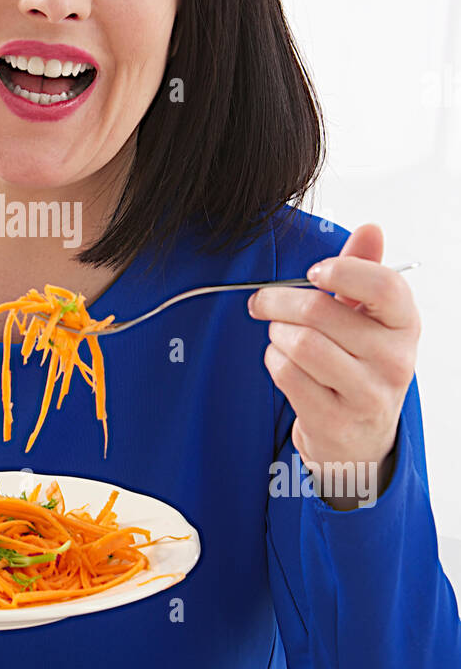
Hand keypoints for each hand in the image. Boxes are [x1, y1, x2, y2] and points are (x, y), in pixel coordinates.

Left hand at [248, 224, 420, 507]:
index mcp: (406, 325)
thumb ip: (364, 270)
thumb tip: (370, 229)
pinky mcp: (334, 420)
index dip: (343, 270)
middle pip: (320, 311)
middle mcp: (394, 360)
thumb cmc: (360, 365)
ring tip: (279, 334)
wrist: (359, 439)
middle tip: (263, 301)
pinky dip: (273, 360)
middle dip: (279, 301)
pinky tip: (282, 360)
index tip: (314, 271)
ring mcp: (367, 394)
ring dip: (276, 333)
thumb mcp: (369, 319)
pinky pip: (286, 373)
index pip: (384, 286)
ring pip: (300, 342)